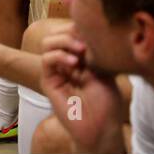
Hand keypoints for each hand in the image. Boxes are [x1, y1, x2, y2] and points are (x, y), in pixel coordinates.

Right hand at [40, 29, 127, 153]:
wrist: (102, 126)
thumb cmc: (107, 101)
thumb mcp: (104, 69)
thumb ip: (93, 51)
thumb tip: (87, 28)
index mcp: (78, 58)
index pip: (70, 33)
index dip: (77, 27)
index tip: (91, 28)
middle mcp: (65, 63)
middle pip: (56, 34)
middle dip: (70, 32)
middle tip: (86, 41)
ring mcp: (55, 71)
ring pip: (48, 43)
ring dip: (64, 42)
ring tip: (81, 51)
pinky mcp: (48, 81)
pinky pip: (46, 60)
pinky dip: (59, 56)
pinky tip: (74, 63)